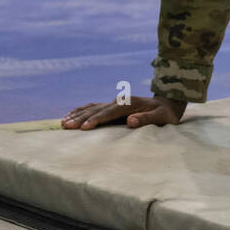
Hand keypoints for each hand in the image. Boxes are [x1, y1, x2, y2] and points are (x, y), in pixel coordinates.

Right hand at [62, 95, 185, 129]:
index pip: (109, 112)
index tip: (85, 128)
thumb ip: (146, 119)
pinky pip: (92, 107)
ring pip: (91, 107)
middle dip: (81, 118)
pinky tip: (70, 115)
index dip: (97, 119)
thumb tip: (130, 121)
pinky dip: (80, 111)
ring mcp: (113, 103)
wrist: (166, 103)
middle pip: (96, 110)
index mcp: (129, 104)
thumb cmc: (164, 114)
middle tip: (67, 126)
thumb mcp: (161, 117)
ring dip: (77, 115)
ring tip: (64, 123)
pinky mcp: (111, 106)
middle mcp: (118, 101)